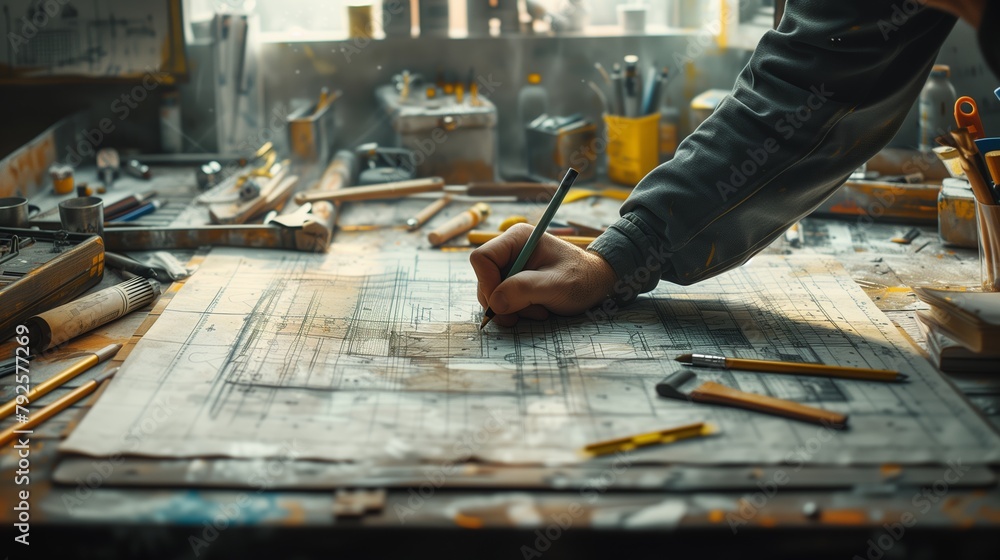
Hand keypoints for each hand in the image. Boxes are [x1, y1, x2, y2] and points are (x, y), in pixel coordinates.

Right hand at [469, 223, 616, 326]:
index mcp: (517, 238)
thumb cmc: (583, 278)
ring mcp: (511, 266)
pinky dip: (516, 310)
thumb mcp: (557, 285)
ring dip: (512, 308)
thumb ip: (525, 290)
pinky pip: (502, 300)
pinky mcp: (515, 281)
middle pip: (484, 279)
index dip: (487, 283)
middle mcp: (510, 250)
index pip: (482, 258)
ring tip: (540, 310)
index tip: (503, 304)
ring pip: (492, 293)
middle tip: (527, 312)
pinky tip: (538, 309)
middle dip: (502, 301)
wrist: (598, 284)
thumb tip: (495, 302)